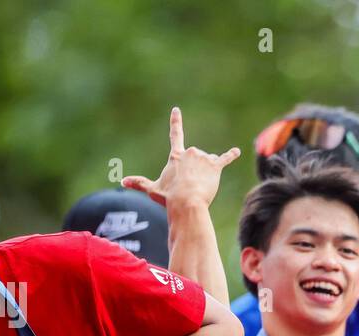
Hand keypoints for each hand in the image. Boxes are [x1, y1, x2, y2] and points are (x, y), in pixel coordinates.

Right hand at [122, 107, 240, 210]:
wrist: (187, 202)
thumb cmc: (170, 197)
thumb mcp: (153, 189)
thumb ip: (139, 183)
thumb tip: (123, 181)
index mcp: (176, 155)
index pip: (175, 134)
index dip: (176, 121)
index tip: (177, 109)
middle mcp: (191, 152)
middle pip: (195, 159)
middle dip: (194, 172)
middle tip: (189, 187)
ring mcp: (204, 158)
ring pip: (207, 164)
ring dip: (205, 174)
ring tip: (200, 187)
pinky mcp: (215, 166)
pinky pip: (225, 159)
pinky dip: (231, 155)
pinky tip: (236, 151)